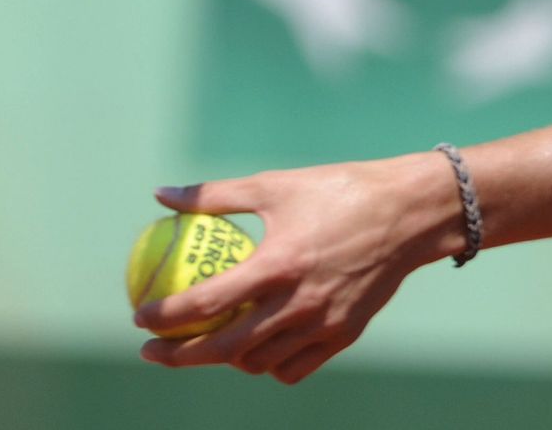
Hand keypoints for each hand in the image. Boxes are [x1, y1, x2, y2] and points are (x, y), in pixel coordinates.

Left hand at [134, 152, 460, 383]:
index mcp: (279, 264)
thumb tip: (162, 196)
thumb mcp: (276, 184)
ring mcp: (324, 323)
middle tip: (155, 348)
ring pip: (258, 363)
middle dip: (179, 356)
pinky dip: (269, 364)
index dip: (165, 315)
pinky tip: (257, 346)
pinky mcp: (344, 334)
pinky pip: (294, 367)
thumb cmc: (340, 191)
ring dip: (225, 359)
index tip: (140, 317)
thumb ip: (216, 196)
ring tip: (208, 342)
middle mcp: (299, 302)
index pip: (205, 303)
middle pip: (224, 348)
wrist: (410, 213)